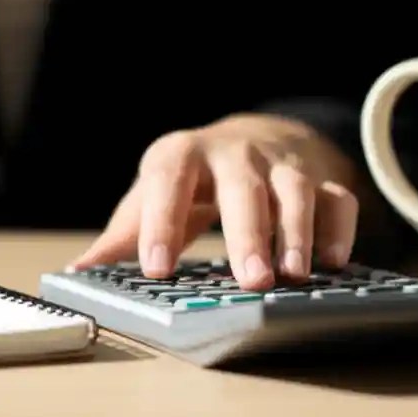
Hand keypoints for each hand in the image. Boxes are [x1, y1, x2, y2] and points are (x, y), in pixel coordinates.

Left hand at [71, 114, 360, 290]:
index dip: (160, 223)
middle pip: (242, 188)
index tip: (156, 267)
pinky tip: (334, 263)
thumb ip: (122, 235)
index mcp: (179, 155)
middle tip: (250, 280)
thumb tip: (78, 273)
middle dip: (247, 234)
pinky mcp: (319, 178)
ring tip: (293, 275)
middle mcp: (233, 154)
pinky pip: (337, 199)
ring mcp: (279, 164)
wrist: (249, 136)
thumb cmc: (189, 179)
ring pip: (294, 190)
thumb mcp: (150, 195)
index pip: (166, 183)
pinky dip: (339, 228)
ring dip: (296, 232)